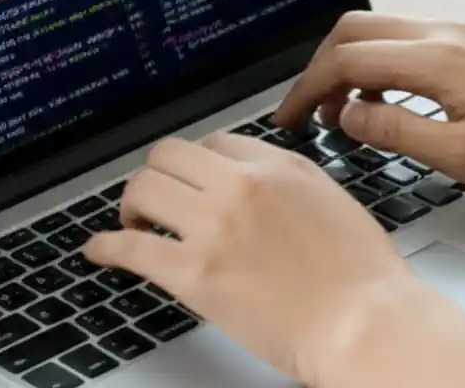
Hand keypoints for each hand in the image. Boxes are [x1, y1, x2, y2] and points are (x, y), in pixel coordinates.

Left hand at [85, 135, 414, 383]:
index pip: (219, 143)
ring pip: (143, 188)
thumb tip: (266, 194)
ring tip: (134, 225)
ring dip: (131, 205)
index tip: (192, 180)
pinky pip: (129, 247)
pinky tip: (99, 251)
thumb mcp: (335, 205)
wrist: (364, 321)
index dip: (198, 164)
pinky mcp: (194, 272)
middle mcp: (244, 185)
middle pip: (170, 155)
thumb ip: (294, 189)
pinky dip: (105, 247)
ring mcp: (215, 226)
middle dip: (157, 175)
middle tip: (155, 200)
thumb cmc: (364, 279)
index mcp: (282, 167)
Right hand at [272, 12, 464, 194]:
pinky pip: (400, 41)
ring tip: (333, 112)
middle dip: (319, 67)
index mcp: (440, 60)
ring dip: (345, 64)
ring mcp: (455, 36)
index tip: (288, 118)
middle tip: (302, 112)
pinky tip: (373, 103)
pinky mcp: (462, 46)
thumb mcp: (460, 156)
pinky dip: (373, 65)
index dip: (309, 87)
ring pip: (376, 30)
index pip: (350, 58)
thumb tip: (346, 114)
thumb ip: (397, 131)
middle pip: (356, 29)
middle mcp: (445, 36)